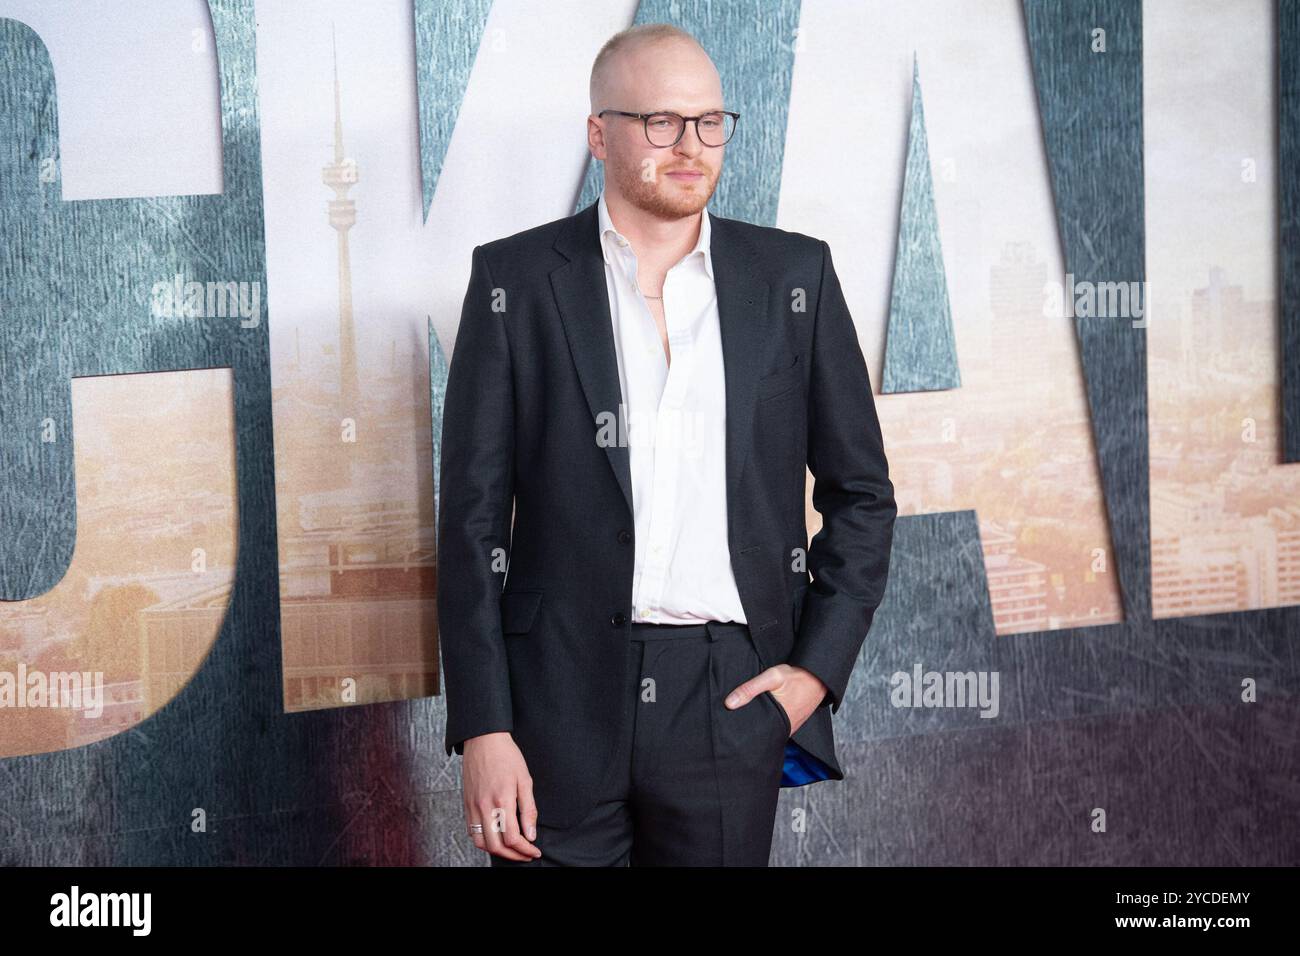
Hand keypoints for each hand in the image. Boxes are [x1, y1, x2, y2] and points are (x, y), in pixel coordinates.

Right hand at [461, 732, 542, 860]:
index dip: (525, 849)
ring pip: (481, 843)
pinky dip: (484, 840)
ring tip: (511, 849)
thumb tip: (531, 835)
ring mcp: (472, 806)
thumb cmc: (506, 756)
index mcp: (502, 800)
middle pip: (495, 846)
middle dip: (513, 855)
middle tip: (525, 854)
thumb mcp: (525, 780)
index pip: (512, 838)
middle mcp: (484, 807)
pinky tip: (496, 837)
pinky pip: (471, 831)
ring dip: (497, 851)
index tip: (534, 851)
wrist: (483, 739)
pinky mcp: (466, 804)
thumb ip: (528, 810)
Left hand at [724, 665, 826, 736]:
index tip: (728, 728)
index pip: (753, 733)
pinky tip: (762, 716)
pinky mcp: (792, 724)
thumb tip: (729, 703)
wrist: (819, 677)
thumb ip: (750, 689)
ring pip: (769, 730)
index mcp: (777, 721)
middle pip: (760, 733)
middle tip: (734, 724)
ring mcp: (789, 728)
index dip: (740, 731)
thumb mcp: (772, 677)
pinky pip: (777, 727)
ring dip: (759, 726)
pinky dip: (769, 723)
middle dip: (748, 729)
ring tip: (744, 721)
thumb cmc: (796, 677)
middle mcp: (784, 729)